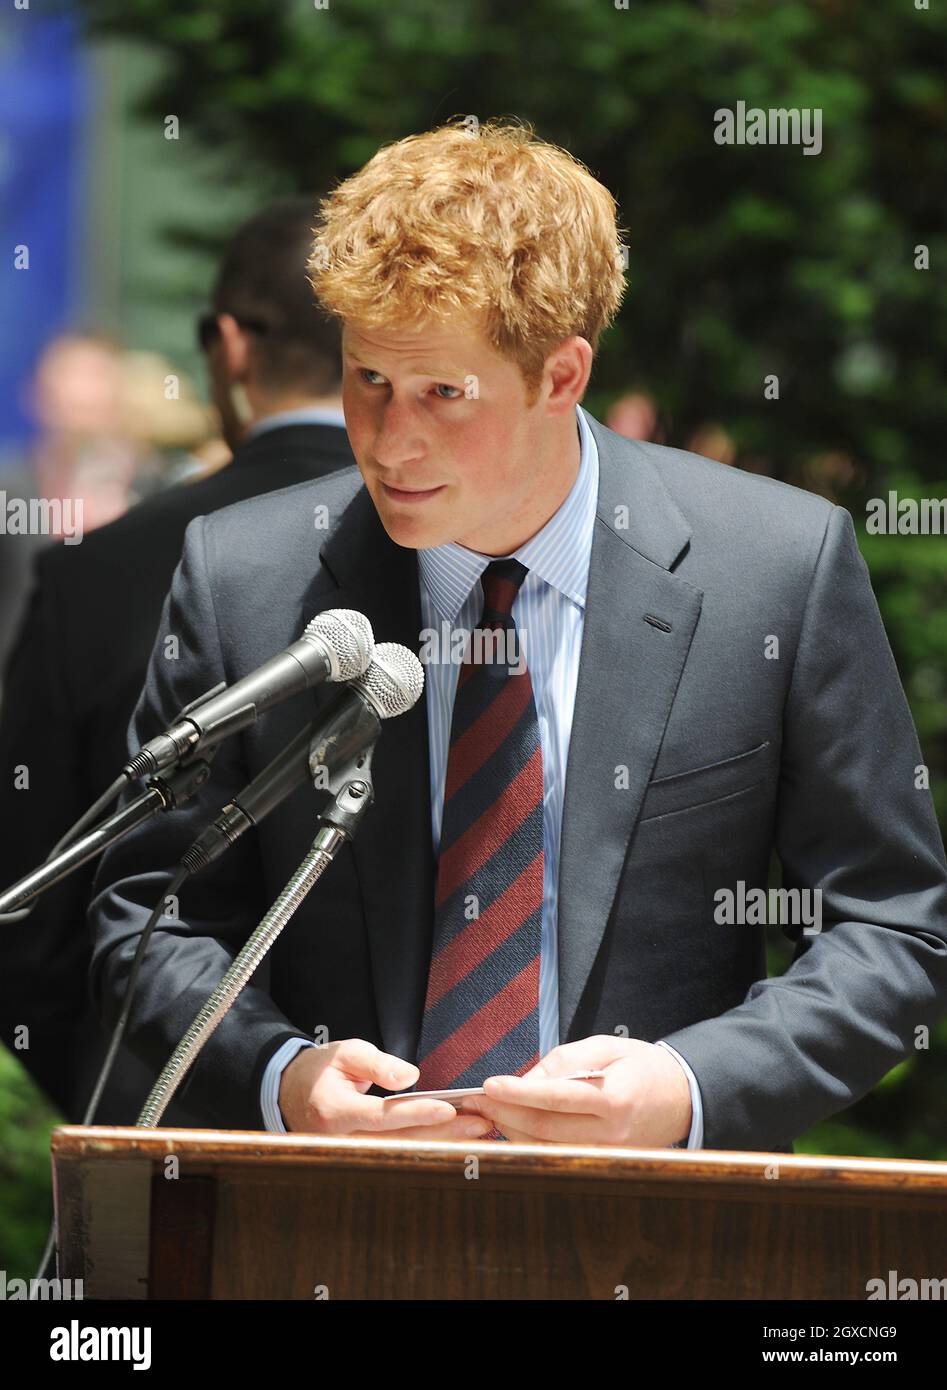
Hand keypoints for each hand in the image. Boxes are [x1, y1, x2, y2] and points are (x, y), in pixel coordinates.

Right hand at [277, 1038, 493, 1139]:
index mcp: (334, 1111)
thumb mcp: (346, 1052)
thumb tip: (411, 1077)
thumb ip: (377, 1064)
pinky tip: (456, 1139)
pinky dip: (428, 1146)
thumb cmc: (322, 1070)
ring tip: (478, 1131)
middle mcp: (341, 1142)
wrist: (290, 1095)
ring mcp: (350, 1156)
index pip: (381, 1116)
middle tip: (480, 1123)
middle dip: (442, 1134)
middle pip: (398, 1141)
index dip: (415, 1114)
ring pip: (402, 1152)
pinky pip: (397, 1154)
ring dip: (442, 1143)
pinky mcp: (360, 1160)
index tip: (449, 1108)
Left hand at [456, 1035, 692, 1146]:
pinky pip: (558, 1155)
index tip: (490, 1085)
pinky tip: (513, 1126)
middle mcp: (611, 1134)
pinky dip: (530, 1142)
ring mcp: (607, 1155)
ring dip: (512, 1131)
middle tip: (478, 1100)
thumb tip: (527, 1081)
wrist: (682, 1098)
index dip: (519, 1093)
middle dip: (505, 1113)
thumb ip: (566, 1061)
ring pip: (547, 1148)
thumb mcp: (607, 1046)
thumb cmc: (642, 1067)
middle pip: (546, 1128)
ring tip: (488, 1111)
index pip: (557, 1098)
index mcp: (615, 1098)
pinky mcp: (602, 1164)